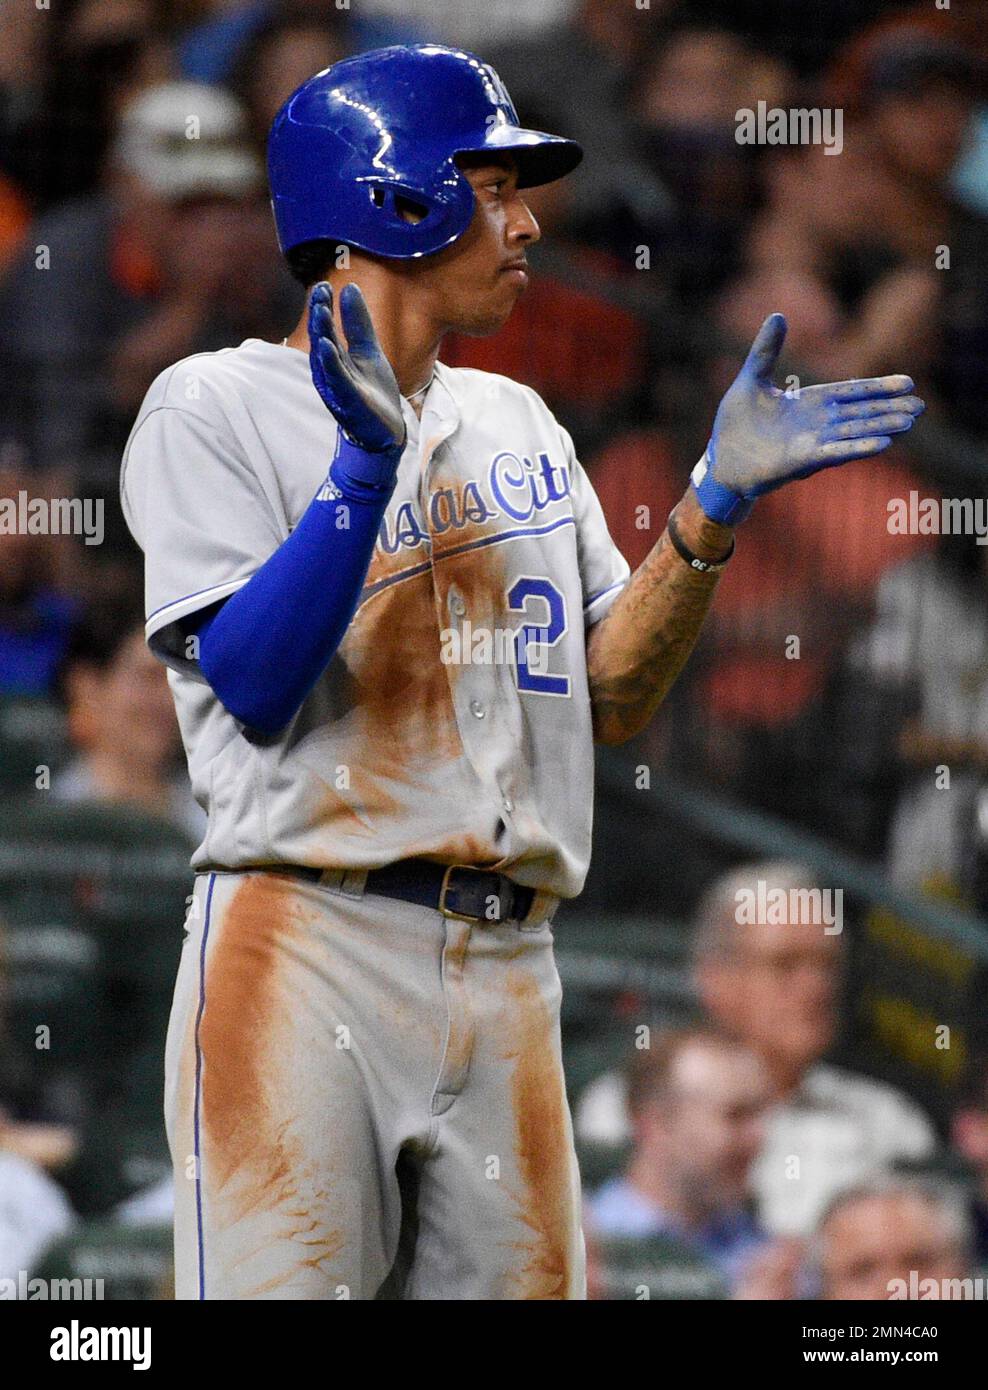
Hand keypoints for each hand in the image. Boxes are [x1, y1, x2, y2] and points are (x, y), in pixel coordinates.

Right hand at [308, 282, 404, 452]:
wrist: (387, 430)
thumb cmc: (374, 391)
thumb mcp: (368, 350)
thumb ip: (357, 323)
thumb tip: (349, 287)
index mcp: (335, 358)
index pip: (326, 328)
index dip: (323, 306)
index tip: (324, 284)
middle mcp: (331, 372)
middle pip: (321, 339)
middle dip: (319, 314)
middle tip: (320, 290)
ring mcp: (339, 387)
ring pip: (325, 358)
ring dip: (322, 334)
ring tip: (321, 310)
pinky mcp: (349, 401)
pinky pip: (337, 380)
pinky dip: (330, 363)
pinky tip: (326, 346)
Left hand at [694, 313, 924, 523]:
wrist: (721, 460)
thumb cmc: (736, 424)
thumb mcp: (751, 379)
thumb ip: (766, 350)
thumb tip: (778, 315)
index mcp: (810, 403)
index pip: (851, 392)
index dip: (878, 388)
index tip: (908, 382)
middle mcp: (816, 424)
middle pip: (861, 413)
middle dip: (889, 409)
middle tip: (920, 406)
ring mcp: (811, 443)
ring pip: (854, 432)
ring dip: (881, 427)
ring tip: (909, 422)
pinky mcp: (800, 461)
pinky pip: (834, 453)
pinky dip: (857, 448)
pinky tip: (882, 444)